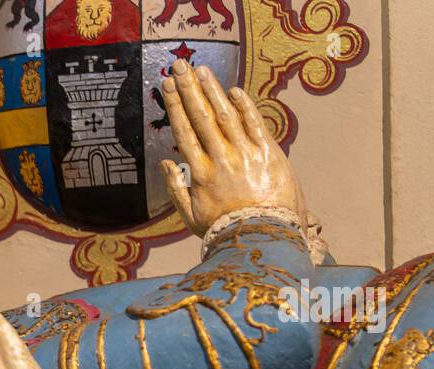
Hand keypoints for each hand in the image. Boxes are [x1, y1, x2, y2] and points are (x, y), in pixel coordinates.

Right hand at [159, 61, 305, 236]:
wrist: (263, 236)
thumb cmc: (225, 229)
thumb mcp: (192, 217)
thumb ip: (176, 189)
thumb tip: (164, 162)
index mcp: (200, 174)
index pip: (184, 132)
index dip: (175, 106)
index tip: (168, 86)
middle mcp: (221, 158)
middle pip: (201, 117)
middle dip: (189, 89)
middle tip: (179, 66)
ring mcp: (245, 154)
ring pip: (225, 115)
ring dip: (212, 90)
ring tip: (201, 70)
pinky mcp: (269, 153)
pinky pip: (255, 124)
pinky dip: (244, 105)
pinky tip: (233, 90)